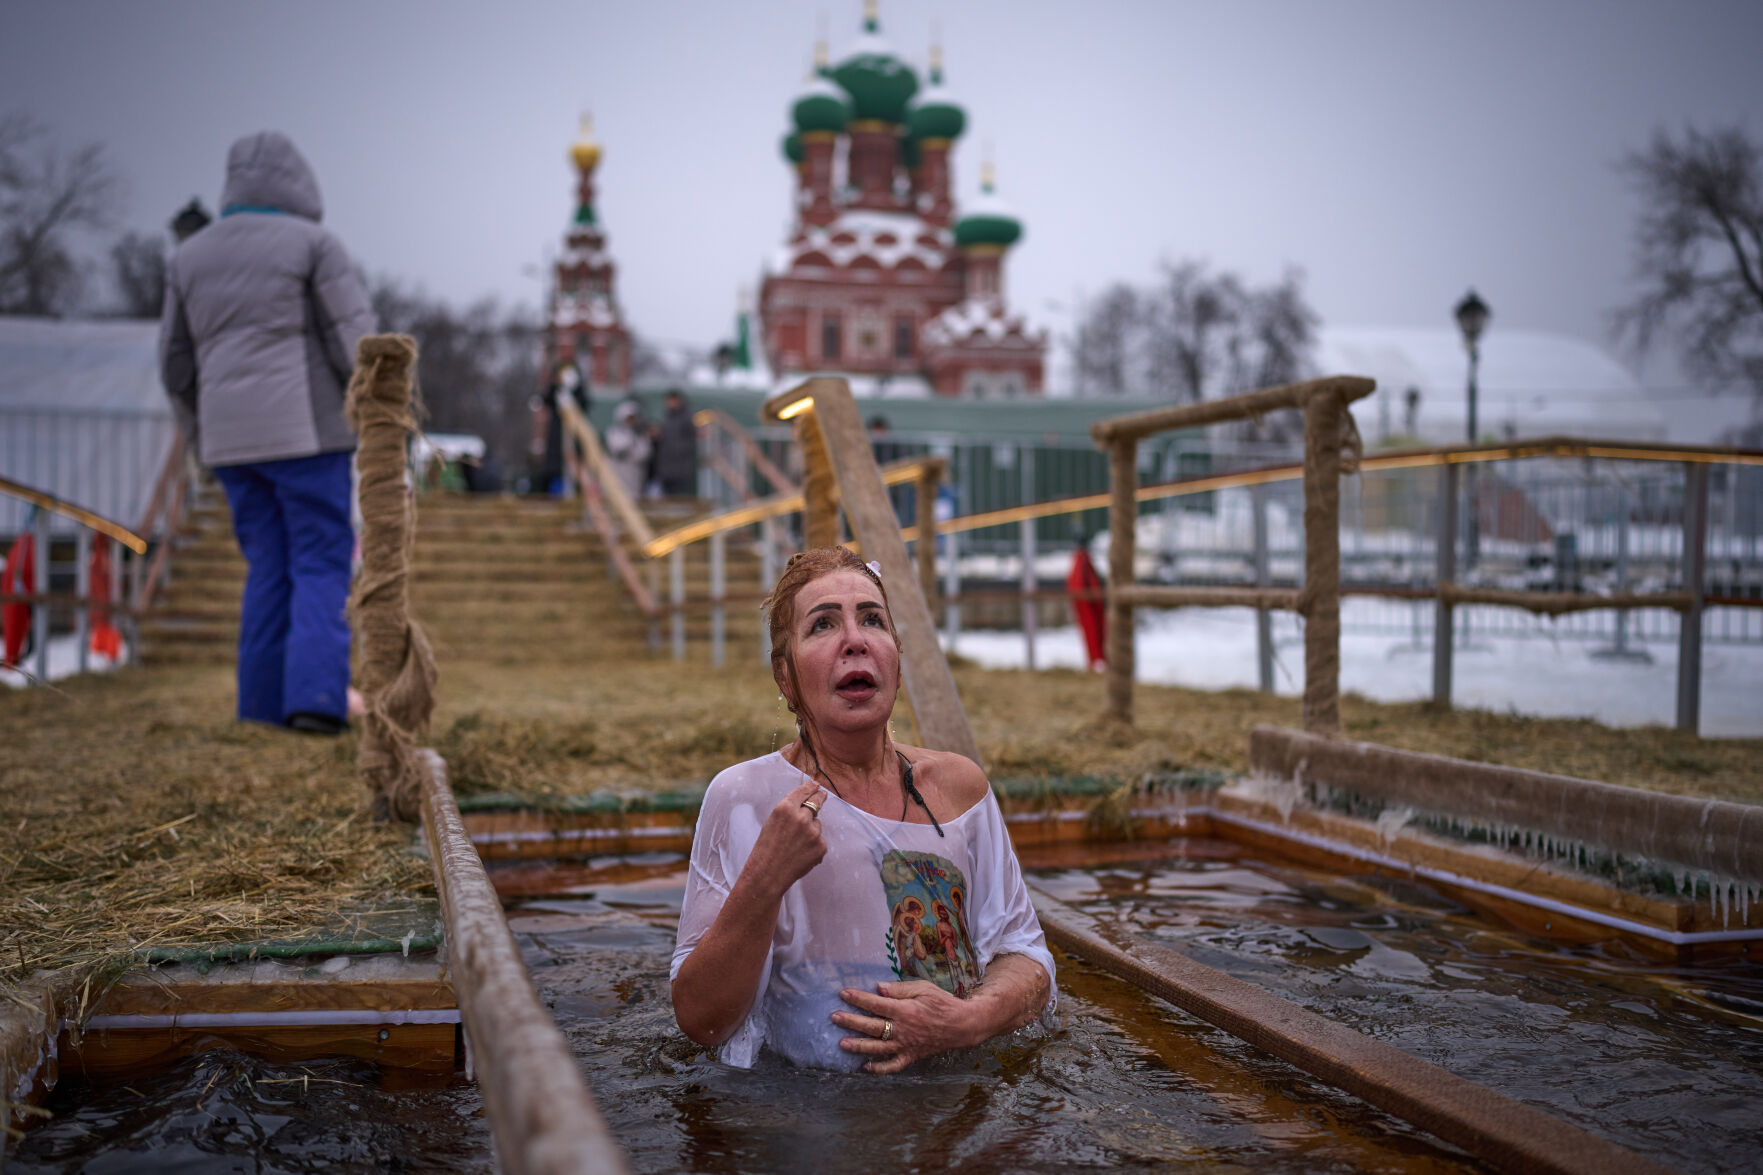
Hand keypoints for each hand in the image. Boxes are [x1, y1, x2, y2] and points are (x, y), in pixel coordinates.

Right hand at [744, 779, 827, 897]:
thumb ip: (789, 811)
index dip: (810, 787)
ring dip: (811, 830)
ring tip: (795, 845)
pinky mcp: (820, 846)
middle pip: (816, 803)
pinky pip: (820, 841)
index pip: (803, 792)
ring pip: (817, 825)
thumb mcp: (772, 822)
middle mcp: (801, 817)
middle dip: (819, 798)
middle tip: (822, 795)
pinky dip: (813, 846)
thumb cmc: (765, 849)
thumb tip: (805, 803)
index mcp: (785, 808)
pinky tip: (800, 855)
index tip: (816, 785)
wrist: (768, 874)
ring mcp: (813, 832)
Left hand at [831, 979, 976, 1074]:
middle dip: (851, 1021)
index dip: (858, 999)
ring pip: (877, 1048)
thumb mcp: (923, 988)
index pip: (876, 1004)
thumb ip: (900, 989)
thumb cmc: (943, 1003)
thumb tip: (878, 988)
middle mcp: (902, 1030)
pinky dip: (879, 1069)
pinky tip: (865, 1066)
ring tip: (842, 1043)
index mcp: (905, 1010)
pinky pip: (893, 1066)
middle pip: (872, 1026)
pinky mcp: (911, 1056)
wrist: (962, 1025)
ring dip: (858, 1046)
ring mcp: (906, 1045)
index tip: (843, 994)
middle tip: (834, 1017)